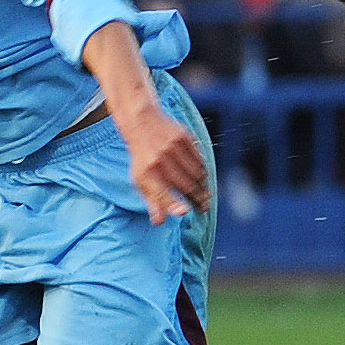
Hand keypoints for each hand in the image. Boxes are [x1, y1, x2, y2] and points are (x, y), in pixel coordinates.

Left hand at [117, 106, 210, 225]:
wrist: (142, 122)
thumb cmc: (142, 157)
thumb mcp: (140, 179)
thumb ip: (151, 201)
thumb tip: (160, 222)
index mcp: (146, 173)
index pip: (161, 193)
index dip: (173, 204)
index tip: (185, 211)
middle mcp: (159, 160)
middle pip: (185, 185)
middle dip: (197, 199)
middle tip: (203, 207)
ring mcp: (173, 148)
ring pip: (195, 173)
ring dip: (202, 186)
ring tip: (205, 195)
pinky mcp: (184, 138)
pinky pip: (199, 159)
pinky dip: (203, 170)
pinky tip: (202, 177)